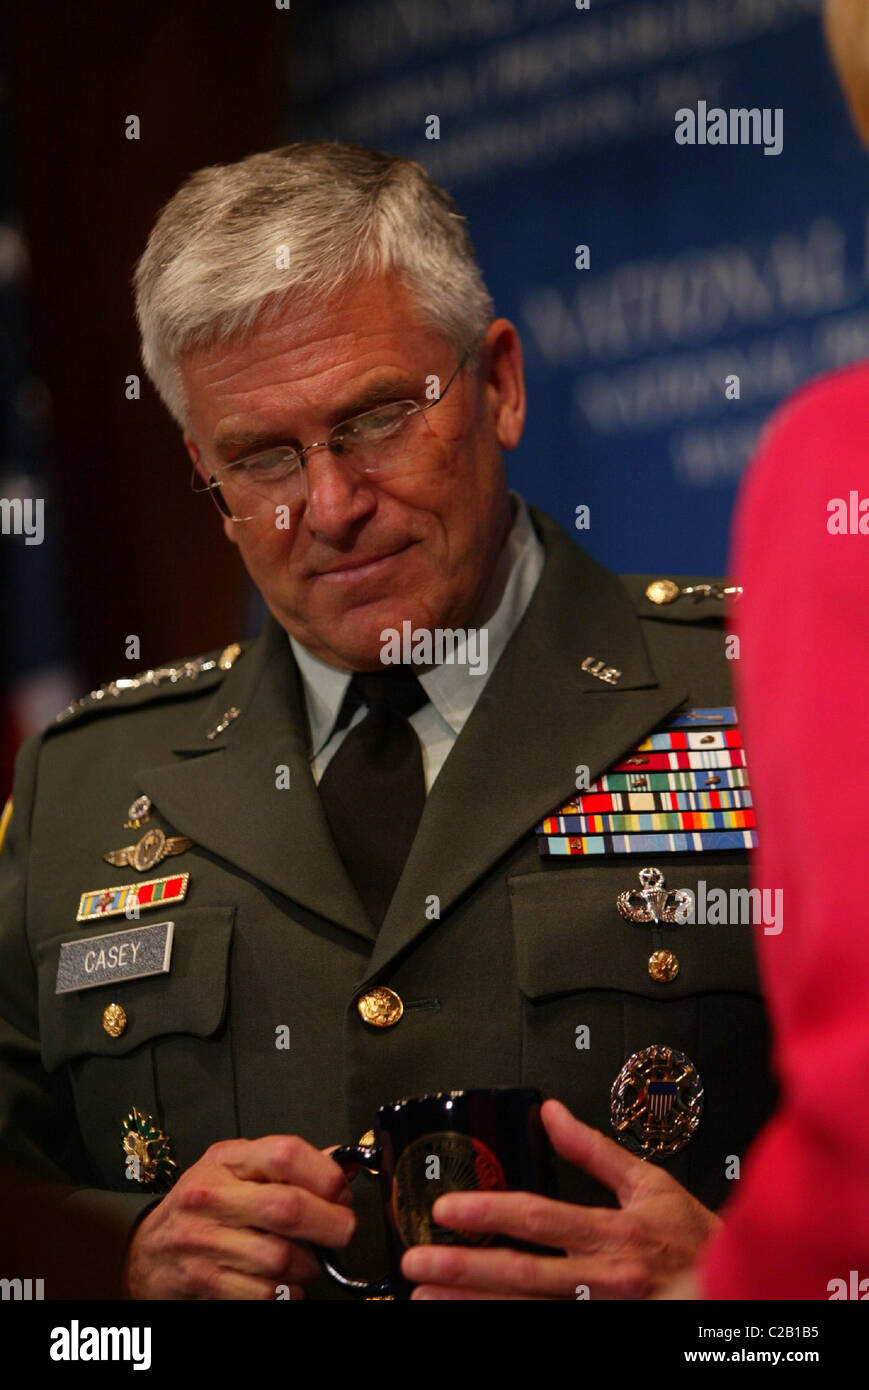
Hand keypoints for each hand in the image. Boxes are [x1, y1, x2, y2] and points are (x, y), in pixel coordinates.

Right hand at [122, 1135, 354, 1298]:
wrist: (147, 1248)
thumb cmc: (203, 1204)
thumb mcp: (237, 1168)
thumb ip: (286, 1166)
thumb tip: (343, 1166)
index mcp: (228, 1159)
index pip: (285, 1154)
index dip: (325, 1175)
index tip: (341, 1193)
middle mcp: (212, 1195)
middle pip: (288, 1208)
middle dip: (331, 1224)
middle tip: (343, 1231)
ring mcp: (203, 1239)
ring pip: (280, 1258)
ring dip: (308, 1266)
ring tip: (308, 1261)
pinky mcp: (201, 1278)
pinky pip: (262, 1293)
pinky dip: (286, 1293)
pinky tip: (286, 1284)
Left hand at [400, 1098, 720, 1299]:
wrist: (740, 1292)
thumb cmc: (696, 1241)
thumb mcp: (650, 1184)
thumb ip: (595, 1151)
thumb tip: (550, 1113)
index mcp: (615, 1235)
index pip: (541, 1220)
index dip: (489, 1212)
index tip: (447, 1208)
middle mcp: (604, 1280)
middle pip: (521, 1276)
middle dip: (463, 1268)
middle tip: (415, 1261)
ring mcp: (602, 1314)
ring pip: (526, 1312)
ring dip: (472, 1305)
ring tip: (425, 1298)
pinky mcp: (602, 1332)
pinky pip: (546, 1331)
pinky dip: (506, 1324)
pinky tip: (471, 1317)